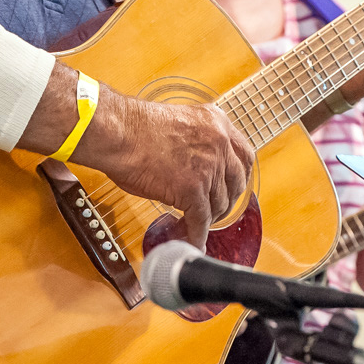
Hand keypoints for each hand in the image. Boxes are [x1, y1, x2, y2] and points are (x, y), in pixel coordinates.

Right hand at [75, 91, 254, 250]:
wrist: (119, 132)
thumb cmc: (136, 127)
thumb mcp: (181, 124)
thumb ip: (198, 143)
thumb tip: (199, 167)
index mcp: (217, 122)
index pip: (244, 156)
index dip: (238, 176)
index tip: (232, 186)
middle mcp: (219, 142)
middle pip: (236, 182)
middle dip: (226, 199)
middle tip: (214, 209)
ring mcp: (208, 166)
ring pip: (218, 203)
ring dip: (208, 218)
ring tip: (196, 224)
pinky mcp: (192, 188)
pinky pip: (201, 220)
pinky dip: (197, 234)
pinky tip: (193, 241)